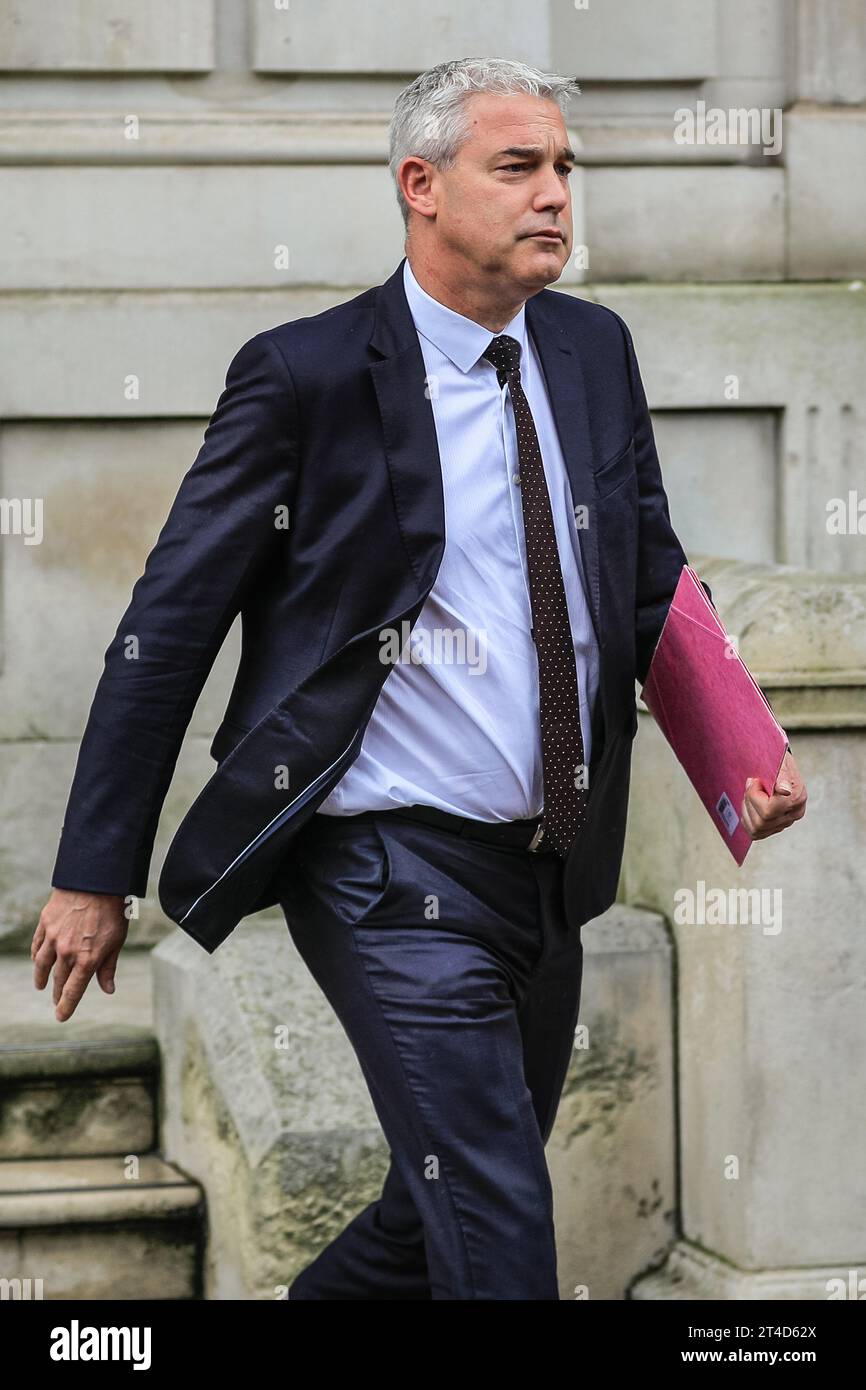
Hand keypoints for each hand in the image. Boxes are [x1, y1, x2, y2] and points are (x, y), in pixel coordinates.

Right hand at [31, 889, 128, 1021]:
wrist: (96, 881)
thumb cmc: (112, 911)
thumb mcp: (116, 941)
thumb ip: (108, 967)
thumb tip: (108, 990)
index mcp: (87, 960)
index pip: (73, 991)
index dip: (66, 1007)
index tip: (61, 1017)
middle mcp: (67, 952)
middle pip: (58, 980)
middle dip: (57, 993)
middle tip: (56, 1001)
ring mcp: (54, 938)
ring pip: (43, 965)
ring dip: (42, 977)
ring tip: (41, 985)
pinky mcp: (45, 924)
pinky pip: (37, 946)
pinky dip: (37, 956)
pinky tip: (36, 961)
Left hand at [741, 749, 806, 841]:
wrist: (779, 764)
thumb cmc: (777, 760)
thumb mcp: (779, 761)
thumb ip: (781, 776)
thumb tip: (785, 791)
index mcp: (797, 798)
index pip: (768, 810)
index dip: (755, 796)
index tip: (755, 780)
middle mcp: (794, 813)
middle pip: (761, 822)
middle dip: (750, 802)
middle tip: (752, 785)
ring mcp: (786, 822)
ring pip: (757, 829)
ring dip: (747, 811)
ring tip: (752, 795)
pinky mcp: (776, 827)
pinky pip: (756, 833)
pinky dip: (748, 819)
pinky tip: (751, 805)